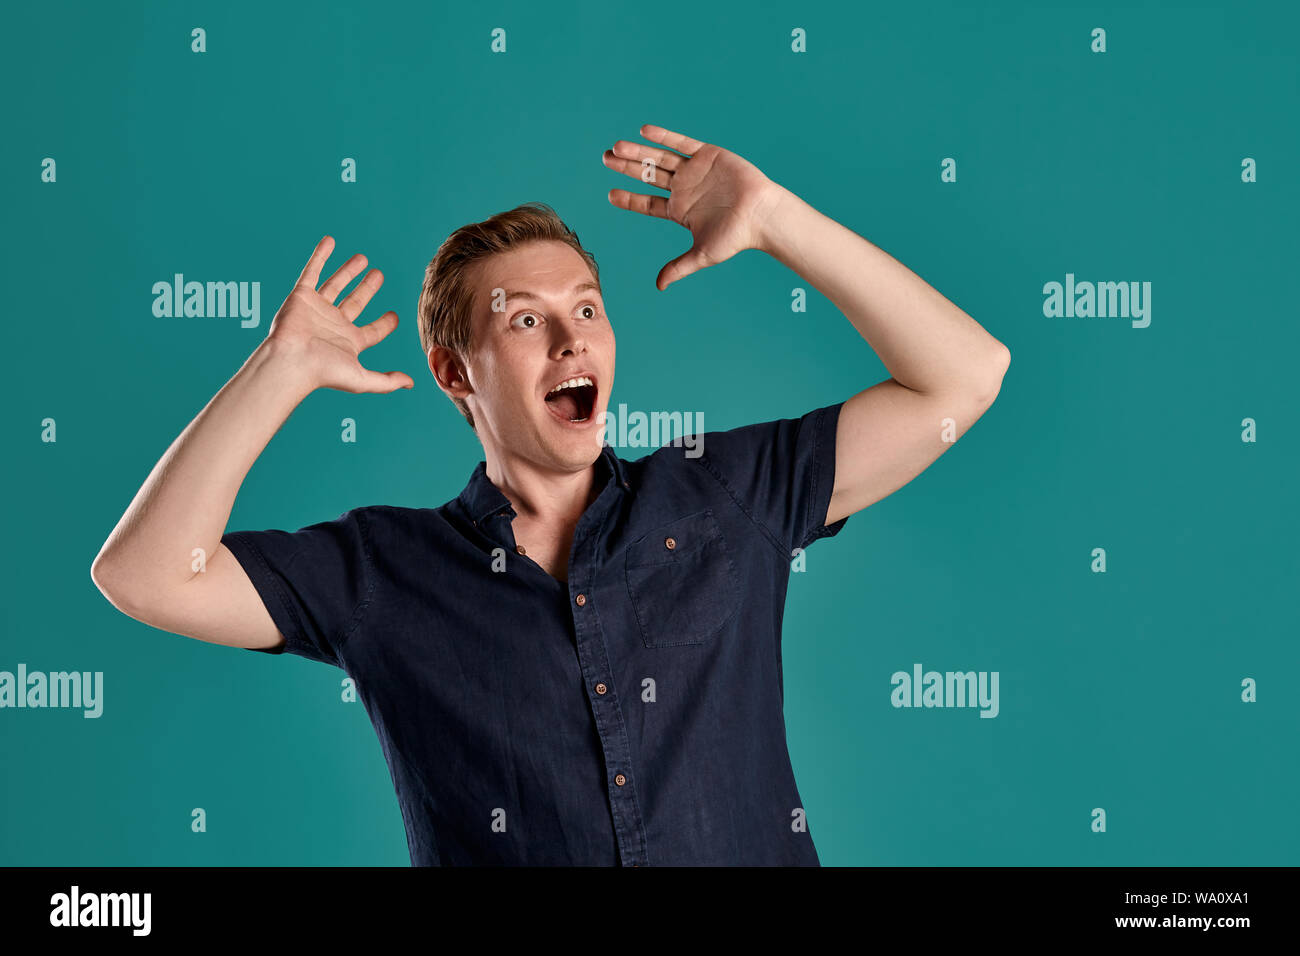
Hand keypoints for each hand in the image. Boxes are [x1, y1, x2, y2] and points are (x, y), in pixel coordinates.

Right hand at [265, 236, 413, 393]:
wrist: (291, 361)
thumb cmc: (324, 372)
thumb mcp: (362, 379)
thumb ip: (387, 381)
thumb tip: (411, 384)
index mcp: (349, 342)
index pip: (372, 331)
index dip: (385, 324)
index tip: (394, 316)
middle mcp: (334, 324)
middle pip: (355, 302)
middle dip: (367, 289)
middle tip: (379, 275)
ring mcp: (317, 309)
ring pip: (336, 285)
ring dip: (348, 271)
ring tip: (362, 259)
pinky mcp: (301, 296)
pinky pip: (312, 271)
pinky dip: (320, 255)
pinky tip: (329, 241)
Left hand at [603, 124, 783, 289]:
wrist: (761, 215)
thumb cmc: (735, 237)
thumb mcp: (702, 254)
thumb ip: (679, 267)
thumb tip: (659, 286)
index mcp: (679, 210)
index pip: (647, 204)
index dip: (629, 199)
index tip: (610, 194)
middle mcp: (683, 188)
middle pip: (648, 175)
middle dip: (626, 167)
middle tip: (605, 159)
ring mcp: (693, 171)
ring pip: (659, 158)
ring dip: (638, 152)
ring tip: (616, 147)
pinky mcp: (707, 155)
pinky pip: (682, 143)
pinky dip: (664, 137)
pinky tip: (643, 131)